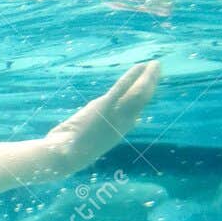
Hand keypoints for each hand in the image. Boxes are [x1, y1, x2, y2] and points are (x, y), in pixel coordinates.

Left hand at [44, 61, 160, 170]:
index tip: (149, 85)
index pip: (136, 111)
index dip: (143, 97)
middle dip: (151, 84)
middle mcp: (122, 124)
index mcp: (118, 131)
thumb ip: (101, 126)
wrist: (64, 156)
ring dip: (148, 77)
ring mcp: (115, 115)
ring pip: (138, 93)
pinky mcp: (105, 107)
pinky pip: (123, 88)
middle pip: (142, 100)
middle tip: (157, 69)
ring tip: (154, 64)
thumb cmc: (70, 151)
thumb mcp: (89, 139)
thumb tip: (105, 115)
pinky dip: (133, 76)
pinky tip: (141, 65)